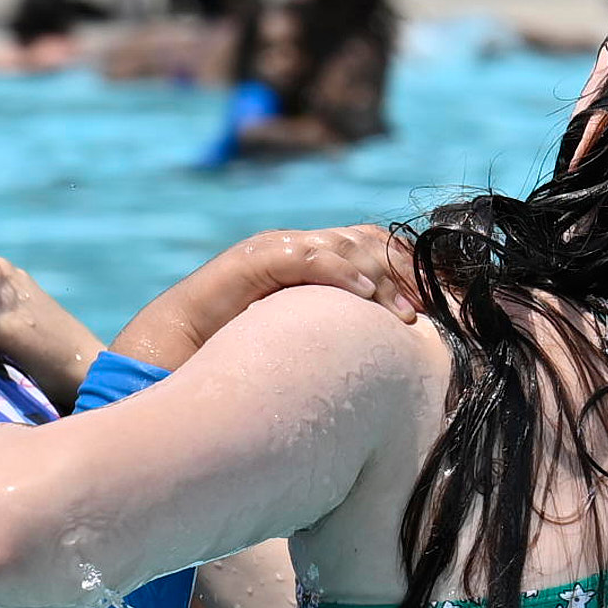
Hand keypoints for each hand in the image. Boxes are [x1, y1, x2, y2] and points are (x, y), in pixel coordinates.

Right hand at [111, 220, 424, 371]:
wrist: (169, 345)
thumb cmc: (236, 352)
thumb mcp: (301, 341)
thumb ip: (335, 336)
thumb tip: (383, 367)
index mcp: (313, 262)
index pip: (373, 247)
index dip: (408, 268)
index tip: (438, 303)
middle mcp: (298, 248)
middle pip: (368, 240)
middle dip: (405, 271)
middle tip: (429, 309)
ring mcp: (276, 249)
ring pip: (345, 244)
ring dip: (383, 276)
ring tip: (405, 313)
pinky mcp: (253, 260)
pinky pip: (307, 257)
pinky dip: (342, 273)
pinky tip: (366, 297)